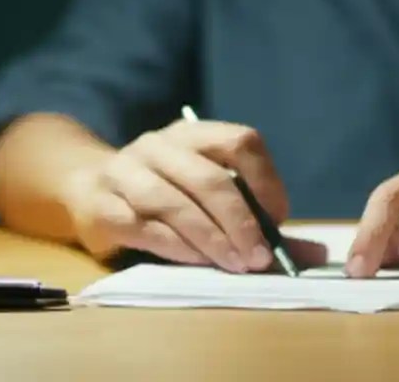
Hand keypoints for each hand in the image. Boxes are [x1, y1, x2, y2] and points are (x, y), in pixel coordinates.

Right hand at [63, 119, 293, 272]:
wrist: (85, 186)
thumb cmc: (163, 193)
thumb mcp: (208, 195)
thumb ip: (259, 221)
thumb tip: (313, 253)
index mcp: (193, 134)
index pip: (239, 141)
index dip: (265, 179)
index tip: (279, 217)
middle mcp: (159, 145)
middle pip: (209, 178)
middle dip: (241, 221)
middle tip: (261, 257)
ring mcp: (126, 172)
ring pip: (175, 203)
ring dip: (212, 238)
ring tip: (236, 264)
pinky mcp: (102, 205)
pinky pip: (146, 227)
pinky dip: (178, 248)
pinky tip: (198, 262)